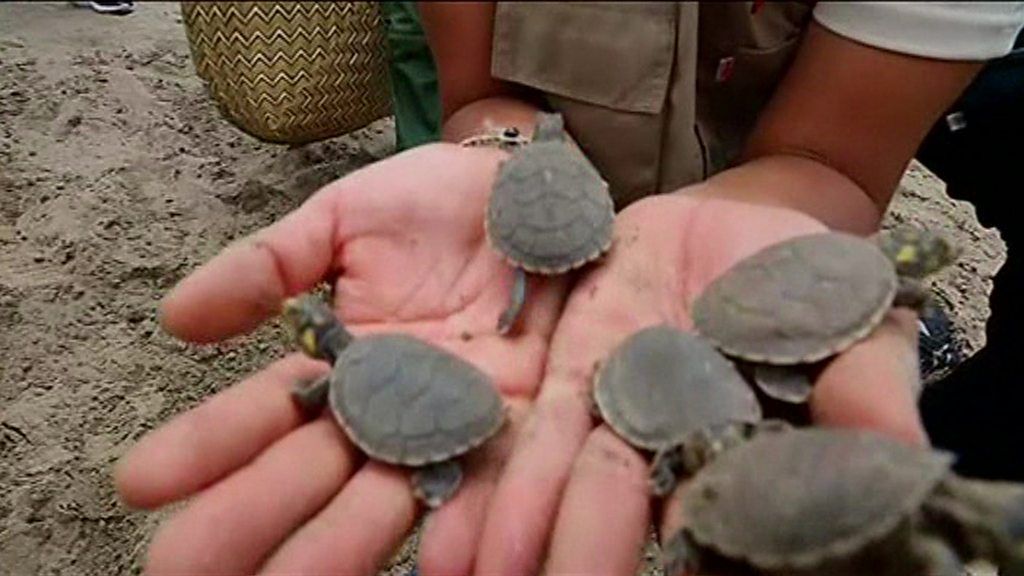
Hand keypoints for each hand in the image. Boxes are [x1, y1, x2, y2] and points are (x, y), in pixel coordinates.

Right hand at [113, 143, 567, 574]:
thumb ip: (269, 264)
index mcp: (338, 363)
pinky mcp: (524, 424)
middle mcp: (389, 408)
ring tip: (294, 572)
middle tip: (183, 565)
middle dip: (251, 517)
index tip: (142, 479)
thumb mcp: (342, 220)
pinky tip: (435, 566)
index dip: (206, 446)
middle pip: (313, 475)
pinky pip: (490, 482)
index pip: (261, 414)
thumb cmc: (434, 202)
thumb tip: (177, 318)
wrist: (535, 191)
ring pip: (390, 495)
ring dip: (340, 539)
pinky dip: (463, 526)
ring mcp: (455, 422)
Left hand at [470, 190, 925, 574]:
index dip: (689, 561)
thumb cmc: (815, 279)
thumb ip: (867, 387)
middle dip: (579, 559)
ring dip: (513, 537)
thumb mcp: (854, 323)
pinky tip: (452, 530)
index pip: (713, 529)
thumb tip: (906, 455)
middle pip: (620, 520)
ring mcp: (616, 416)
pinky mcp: (571, 374)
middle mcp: (670, 453)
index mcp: (741, 455)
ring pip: (563, 486)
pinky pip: (532, 430)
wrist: (744, 224)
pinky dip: (497, 478)